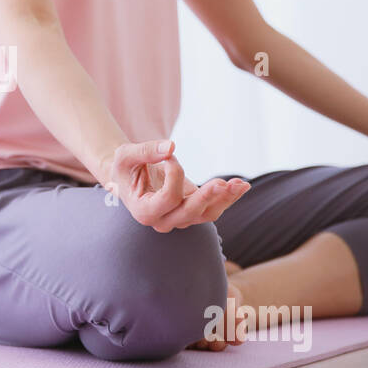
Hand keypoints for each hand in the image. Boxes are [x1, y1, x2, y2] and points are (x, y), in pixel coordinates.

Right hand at [101, 139, 249, 231]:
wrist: (129, 176)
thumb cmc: (125, 166)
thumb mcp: (126, 156)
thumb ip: (146, 151)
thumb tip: (171, 146)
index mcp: (144, 212)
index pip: (167, 199)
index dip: (174, 175)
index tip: (169, 156)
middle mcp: (163, 221)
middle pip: (190, 213)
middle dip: (207, 197)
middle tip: (222, 182)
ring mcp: (180, 218)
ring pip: (207, 214)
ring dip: (225, 199)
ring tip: (241, 184)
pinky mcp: (194, 210)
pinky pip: (214, 207)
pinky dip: (228, 196)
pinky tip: (241, 185)